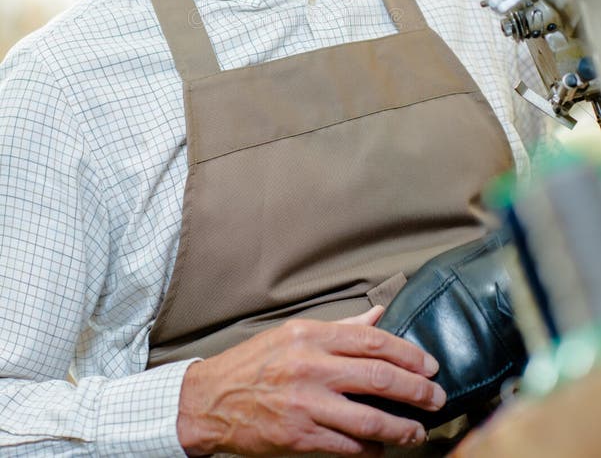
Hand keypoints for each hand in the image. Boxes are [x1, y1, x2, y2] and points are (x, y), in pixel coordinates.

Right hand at [177, 307, 445, 455]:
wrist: (212, 399)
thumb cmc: (255, 363)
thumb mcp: (294, 333)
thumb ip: (341, 328)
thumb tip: (379, 315)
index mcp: (312, 336)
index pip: (373, 341)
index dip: (408, 353)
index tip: (429, 364)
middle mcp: (311, 367)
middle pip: (378, 376)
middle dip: (415, 389)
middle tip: (436, 397)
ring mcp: (306, 404)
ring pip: (369, 417)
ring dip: (401, 426)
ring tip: (417, 429)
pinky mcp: (300, 437)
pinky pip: (347, 446)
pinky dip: (371, 448)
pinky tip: (382, 447)